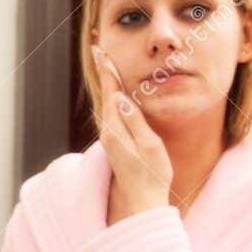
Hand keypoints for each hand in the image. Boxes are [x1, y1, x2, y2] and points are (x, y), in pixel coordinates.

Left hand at [91, 45, 171, 215]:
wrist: (143, 201)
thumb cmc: (152, 174)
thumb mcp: (149, 145)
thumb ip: (135, 121)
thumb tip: (121, 98)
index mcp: (116, 129)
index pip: (111, 92)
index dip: (107, 70)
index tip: (101, 51)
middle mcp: (109, 132)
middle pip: (106, 95)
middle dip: (104, 72)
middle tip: (98, 49)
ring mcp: (111, 138)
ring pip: (108, 104)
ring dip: (107, 83)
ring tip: (105, 64)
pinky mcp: (116, 144)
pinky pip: (112, 113)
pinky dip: (112, 98)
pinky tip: (115, 94)